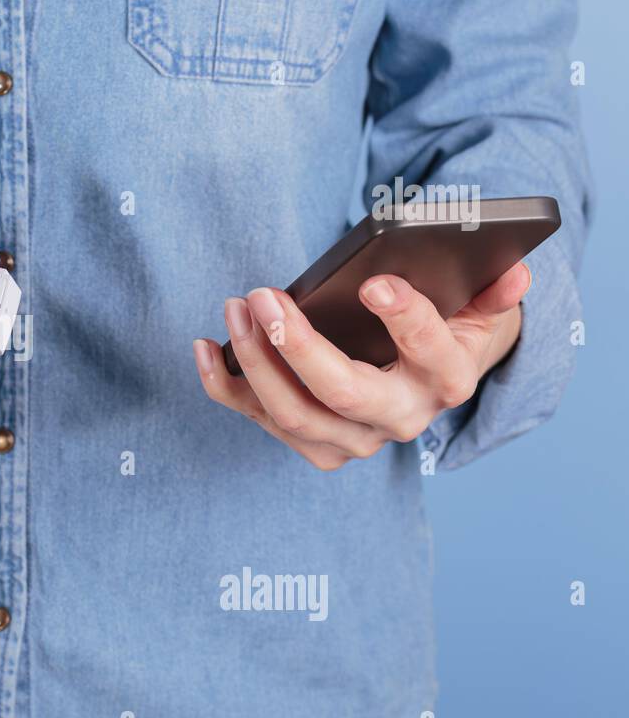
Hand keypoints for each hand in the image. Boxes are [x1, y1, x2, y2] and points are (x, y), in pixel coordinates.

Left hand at [193, 263, 529, 469]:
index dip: (406, 320)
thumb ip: (491, 292)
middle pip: (342, 393)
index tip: (375, 283)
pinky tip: (201, 347)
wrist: (427, 381)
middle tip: (263, 295)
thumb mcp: (475, 309)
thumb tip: (515, 274)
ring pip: (293, 413)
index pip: (429, 353)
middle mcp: (401, 419)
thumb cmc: (446, 328)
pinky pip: (259, 418)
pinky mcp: (314, 443)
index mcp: (447, 380)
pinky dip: (224, 385)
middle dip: (297, 346)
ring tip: (235, 306)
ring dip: (254, 360)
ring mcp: (354, 439)